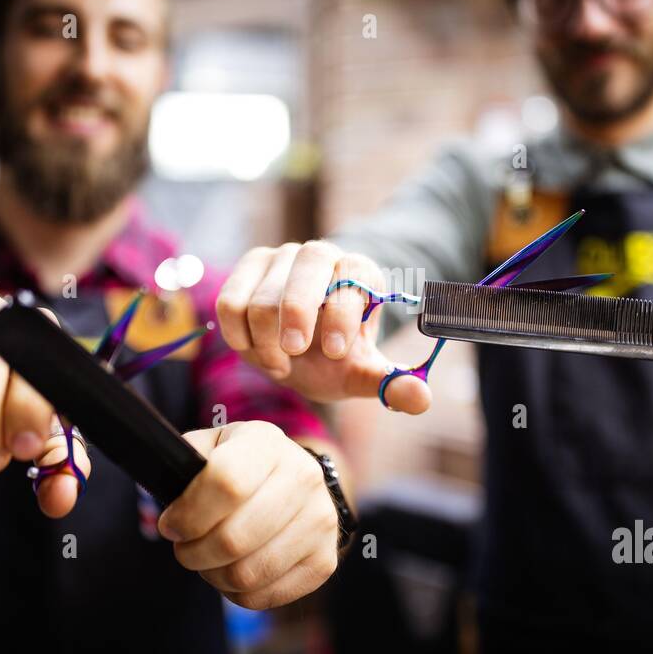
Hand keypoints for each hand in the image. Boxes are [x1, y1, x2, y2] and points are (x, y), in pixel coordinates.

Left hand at [157, 421, 339, 609]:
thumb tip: (172, 492)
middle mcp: (304, 478)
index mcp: (268, 444)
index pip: (226, 483)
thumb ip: (189, 460)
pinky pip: (265, 596)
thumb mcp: (213, 447)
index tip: (170, 524)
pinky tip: (235, 570)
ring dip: (213, 575)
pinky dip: (238, 593)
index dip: (188, 514)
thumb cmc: (242, 467)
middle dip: (193, 552)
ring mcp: (320, 522)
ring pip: (247, 574)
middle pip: (234, 538)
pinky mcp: (324, 560)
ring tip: (209, 559)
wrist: (294, 482)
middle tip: (186, 547)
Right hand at [215, 240, 431, 412]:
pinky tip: (254, 352)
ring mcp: (280, 257)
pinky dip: (239, 335)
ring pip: (263, 294)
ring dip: (266, 341)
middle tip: (294, 353)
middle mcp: (321, 255)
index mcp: (360, 272)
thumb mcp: (364, 374)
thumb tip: (422, 398)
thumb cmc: (335, 357)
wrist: (300, 350)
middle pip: (306, 269)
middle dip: (297, 315)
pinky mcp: (246, 270)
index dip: (342, 315)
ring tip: (281, 365)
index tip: (336, 352)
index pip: (352, 277)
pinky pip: (230, 301)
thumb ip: (390, 385)